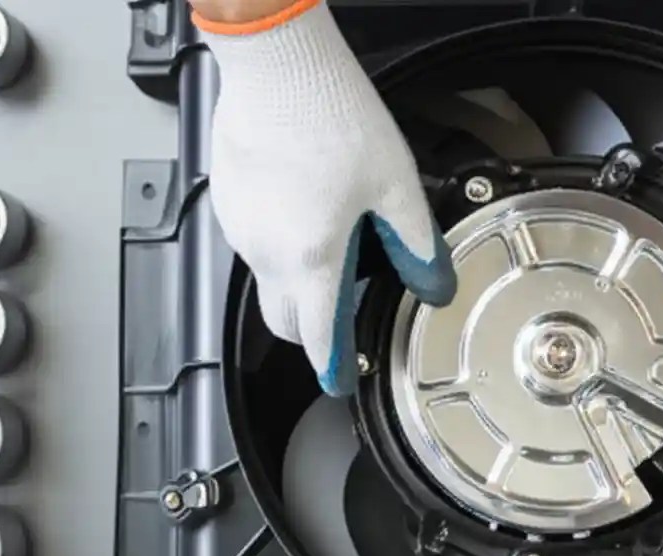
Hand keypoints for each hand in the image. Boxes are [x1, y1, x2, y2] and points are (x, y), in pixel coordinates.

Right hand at [198, 0, 454, 395]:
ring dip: (298, 280)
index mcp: (310, 259)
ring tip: (335, 239)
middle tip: (344, 315)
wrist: (278, 65)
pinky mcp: (227, 202)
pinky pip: (252, 243)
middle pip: (283, 321)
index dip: (334, 369)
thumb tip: (435, 285)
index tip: (342, 382)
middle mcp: (264, 253)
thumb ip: (416, 247)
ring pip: (267, 280)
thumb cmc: (330, 116)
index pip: (317, 339)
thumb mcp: (395, 188)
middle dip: (313, 330)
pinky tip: (307, 207)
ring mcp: (239, 229)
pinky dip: (279, 244)